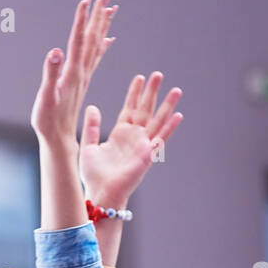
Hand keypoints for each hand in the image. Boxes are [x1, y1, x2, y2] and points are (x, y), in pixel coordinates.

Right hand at [31, 0, 115, 147]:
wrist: (58, 139)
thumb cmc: (48, 121)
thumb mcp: (46, 98)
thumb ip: (50, 74)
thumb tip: (56, 51)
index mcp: (72, 73)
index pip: (78, 41)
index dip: (81, 20)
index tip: (86, 1)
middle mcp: (81, 72)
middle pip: (92, 40)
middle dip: (97, 18)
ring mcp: (83, 77)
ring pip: (96, 46)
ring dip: (101, 27)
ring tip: (108, 10)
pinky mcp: (81, 82)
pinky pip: (95, 59)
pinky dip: (102, 46)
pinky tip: (107, 39)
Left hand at [80, 72, 181, 207]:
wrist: (100, 193)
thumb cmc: (94, 175)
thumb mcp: (88, 146)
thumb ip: (92, 127)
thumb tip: (92, 107)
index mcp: (120, 134)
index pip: (130, 108)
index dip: (135, 93)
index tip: (140, 77)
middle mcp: (133, 138)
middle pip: (145, 110)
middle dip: (152, 92)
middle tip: (158, 74)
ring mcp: (142, 146)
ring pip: (157, 121)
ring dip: (167, 106)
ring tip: (175, 90)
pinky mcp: (148, 155)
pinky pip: (161, 139)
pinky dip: (170, 128)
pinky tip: (178, 115)